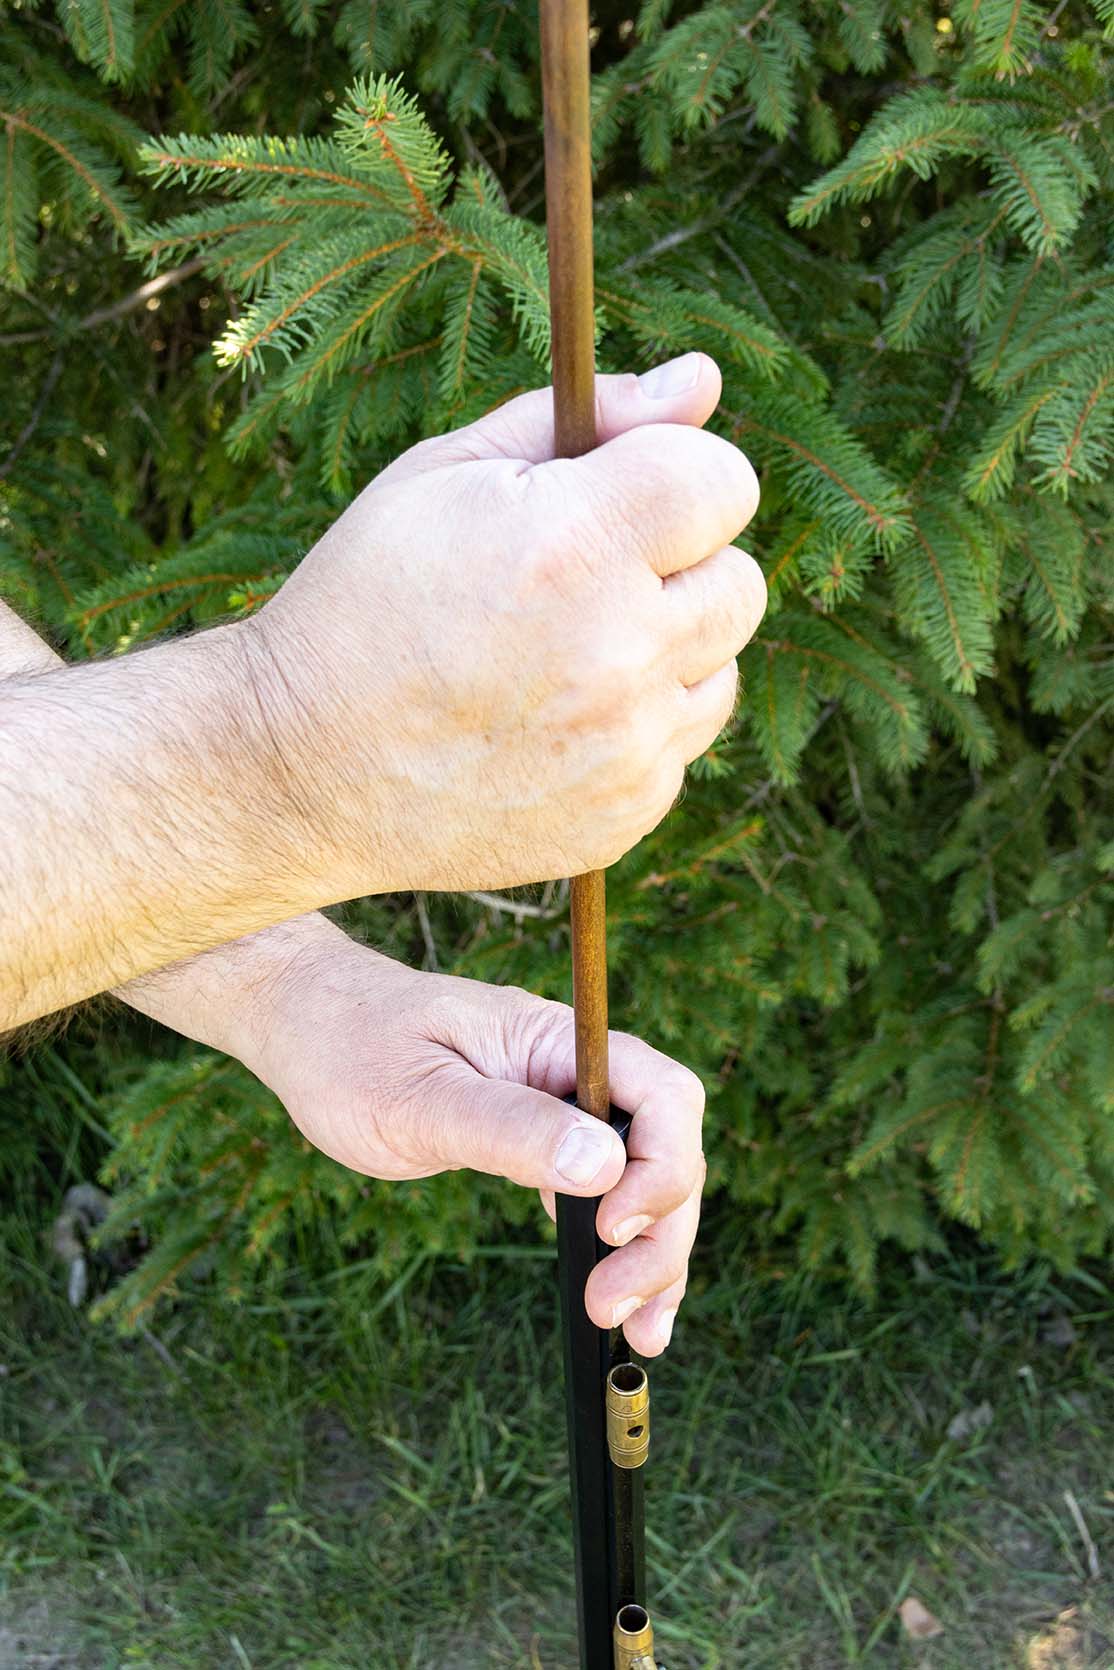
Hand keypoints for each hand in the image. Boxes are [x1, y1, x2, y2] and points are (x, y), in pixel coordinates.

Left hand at [245, 920, 704, 1355]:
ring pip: (646, 1179)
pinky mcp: (542, 1139)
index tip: (609, 1227)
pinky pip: (603, 1190)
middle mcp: (575, 1071)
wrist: (309, 1027)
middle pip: (666, 1148)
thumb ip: (509, 1128)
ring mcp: (562, 1106)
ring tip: (643, 1333)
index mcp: (558, 1041)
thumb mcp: (420, 1097)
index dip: (659, 1165)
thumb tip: (603, 1166)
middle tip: (616, 1307)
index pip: (662, 1093)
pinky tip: (622, 1302)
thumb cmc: (351, 1048)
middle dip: (660, 1231)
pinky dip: (621, 1248)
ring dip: (656, 1254)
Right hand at [249, 352, 762, 896]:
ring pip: (720, 664)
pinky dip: (637, 727)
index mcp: (575, 544)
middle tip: (582, 580)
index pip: (724, 480)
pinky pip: (681, 745)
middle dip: (676, 565)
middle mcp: (618, 652)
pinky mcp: (625, 815)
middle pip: (740, 580)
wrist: (302, 770)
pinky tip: (553, 722)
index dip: (679, 476)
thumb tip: (699, 379)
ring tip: (562, 655)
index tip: (629, 495)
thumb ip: (588, 419)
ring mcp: (627, 747)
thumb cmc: (365, 601)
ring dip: (666, 648)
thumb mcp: (446, 474)